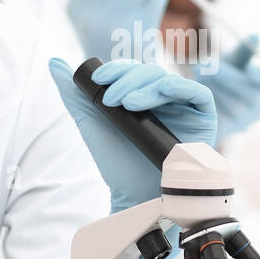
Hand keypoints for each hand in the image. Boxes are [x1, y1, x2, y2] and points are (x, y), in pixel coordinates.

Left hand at [49, 58, 215, 213]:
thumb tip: (54, 63)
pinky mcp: (204, 119)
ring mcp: (186, 108)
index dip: (118, 69)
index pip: (134, 70)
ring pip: (169, 80)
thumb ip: (75, 95)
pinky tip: (163, 91)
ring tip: (128, 105)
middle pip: (151, 72)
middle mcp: (166, 98)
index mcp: (144, 95)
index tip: (98, 79)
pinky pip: (199, 93)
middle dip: (128, 80)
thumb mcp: (92, 124)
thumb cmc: (117, 163)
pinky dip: (181, 87)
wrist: (134, 195)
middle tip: (111, 100)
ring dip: (147, 86)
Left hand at [199, 36, 259, 140]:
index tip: (249, 67)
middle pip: (251, 96)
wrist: (213, 98)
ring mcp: (246, 122)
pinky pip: (221, 118)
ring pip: (233, 107)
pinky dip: (208, 102)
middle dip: (228, 78)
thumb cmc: (228, 72)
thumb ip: (244, 50)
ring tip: (200, 73)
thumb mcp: (235, 59)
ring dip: (215, 87)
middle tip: (208, 64)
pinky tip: (197, 89)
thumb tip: (256, 36)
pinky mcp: (229, 130)